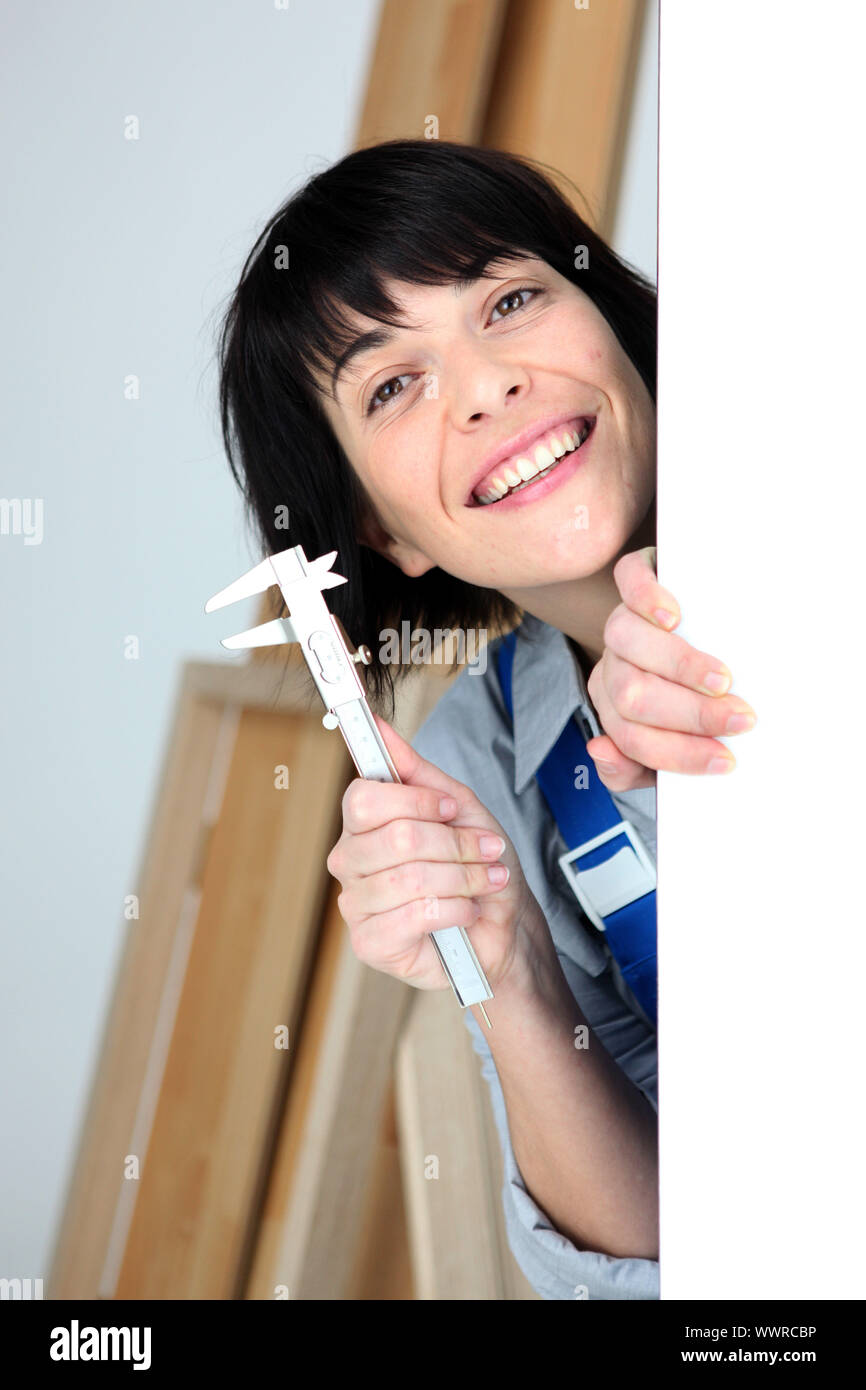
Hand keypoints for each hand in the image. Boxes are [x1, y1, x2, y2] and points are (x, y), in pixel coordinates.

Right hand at [326, 713, 547, 994]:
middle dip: (455, 845)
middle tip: (486, 851)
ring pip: (409, 878)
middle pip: (395, 837)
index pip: (363, 798)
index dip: (416, 802)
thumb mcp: (459, 807)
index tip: (451, 809)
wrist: (502, 925)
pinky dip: (454, 910)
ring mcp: (356, 904)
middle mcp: (351, 860)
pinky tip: (465, 912)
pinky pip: (413, 916)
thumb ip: (416, 770)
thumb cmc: (477, 865)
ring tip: (485, 881)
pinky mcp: (371, 942)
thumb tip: (379, 726)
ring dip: (463, 879)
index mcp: (363, 823)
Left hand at [584, 546, 757, 790]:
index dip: (678, 753)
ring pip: (625, 641)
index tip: (727, 759)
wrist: (712, 617)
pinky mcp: (637, 575)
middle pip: (631, 695)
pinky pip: (627, 582)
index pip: (631, 737)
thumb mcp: (672, 737)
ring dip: (677, 665)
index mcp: (616, 705)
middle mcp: (613, 664)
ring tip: (723, 680)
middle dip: (689, 715)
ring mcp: (623, 619)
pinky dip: (646, 598)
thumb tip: (600, 751)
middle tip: (740, 720)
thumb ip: (636, 764)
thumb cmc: (697, 692)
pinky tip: (674, 616)